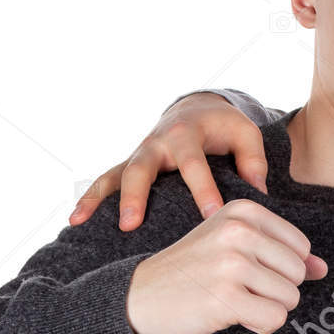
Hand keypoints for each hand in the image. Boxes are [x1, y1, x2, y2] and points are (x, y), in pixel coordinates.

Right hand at [70, 93, 267, 229]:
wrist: (198, 109)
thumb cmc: (225, 127)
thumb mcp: (246, 135)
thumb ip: (253, 161)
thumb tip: (258, 196)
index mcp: (187, 134)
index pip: (194, 165)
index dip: (203, 190)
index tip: (210, 217)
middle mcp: (157, 143)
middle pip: (141, 168)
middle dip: (135, 195)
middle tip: (131, 224)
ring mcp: (139, 155)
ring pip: (114, 174)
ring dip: (98, 198)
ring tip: (80, 222)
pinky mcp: (130, 165)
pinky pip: (105, 181)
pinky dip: (89, 198)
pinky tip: (75, 220)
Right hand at [125, 199, 328, 333]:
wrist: (137, 298)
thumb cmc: (192, 272)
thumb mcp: (234, 248)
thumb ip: (281, 254)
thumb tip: (324, 268)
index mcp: (243, 211)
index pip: (301, 248)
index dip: (280, 269)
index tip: (244, 270)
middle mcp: (239, 231)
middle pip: (299, 273)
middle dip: (276, 291)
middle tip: (236, 289)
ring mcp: (231, 264)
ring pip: (290, 298)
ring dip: (266, 309)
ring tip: (231, 301)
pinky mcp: (226, 298)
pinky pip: (275, 319)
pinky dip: (259, 325)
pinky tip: (231, 317)